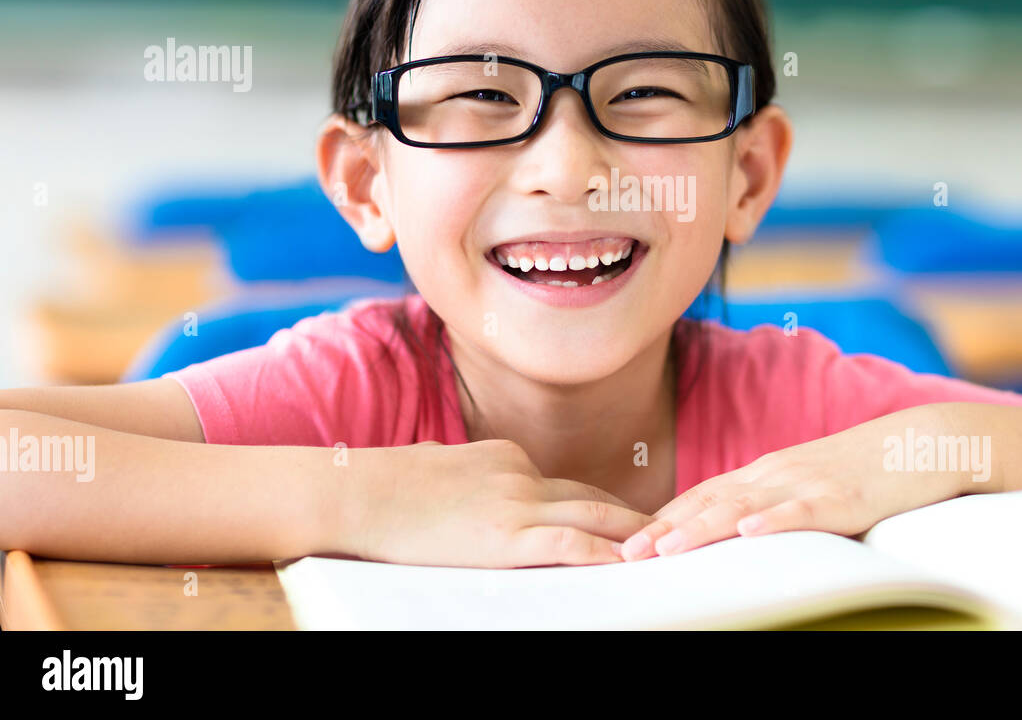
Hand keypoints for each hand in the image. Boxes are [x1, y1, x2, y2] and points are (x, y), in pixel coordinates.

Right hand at [346, 438, 654, 567]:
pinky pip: (567, 542)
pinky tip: (625, 565)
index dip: (599, 504)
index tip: (625, 518)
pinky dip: (602, 553)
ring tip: (661, 550)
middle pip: (591, 496)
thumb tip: (464, 487)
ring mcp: (515, 502)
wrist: (356, 492)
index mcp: (504, 457)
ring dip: (631, 534)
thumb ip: (466, 475)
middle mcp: (519, 474)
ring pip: (591, 515)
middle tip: (665, 531)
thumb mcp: (436, 467)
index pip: (564, 484)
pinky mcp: (504, 535)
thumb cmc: (382, 485)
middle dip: (630, 517)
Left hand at [620, 405, 978, 560]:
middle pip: (711, 500)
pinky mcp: (842, 495)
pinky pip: (803, 510)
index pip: (704, 495)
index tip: (629, 544)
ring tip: (667, 548)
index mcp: (767, 472)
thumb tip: (738, 535)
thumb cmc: (864, 469)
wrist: (920, 441)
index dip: (665, 518)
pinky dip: (775, 521)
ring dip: (702, 527)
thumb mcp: (809, 485)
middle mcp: (777, 473)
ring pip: (745, 506)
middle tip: (628, 555)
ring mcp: (807, 482)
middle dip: (667, 528)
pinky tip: (750, 533)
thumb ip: (773, 505)